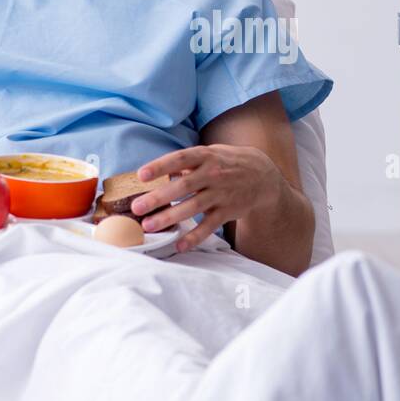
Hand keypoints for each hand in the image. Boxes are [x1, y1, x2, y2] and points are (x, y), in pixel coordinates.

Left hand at [130, 144, 286, 252]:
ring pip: (193, 207)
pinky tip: (179, 245)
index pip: (180, 159)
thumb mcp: (209, 154)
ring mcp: (221, 194)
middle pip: (183, 186)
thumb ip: (185, 164)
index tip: (141, 176)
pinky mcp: (227, 211)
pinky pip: (209, 226)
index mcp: (205, 156)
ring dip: (170, 218)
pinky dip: (195, 237)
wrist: (262, 176)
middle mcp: (213, 174)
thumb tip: (158, 172)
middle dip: (159, 197)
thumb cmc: (226, 163)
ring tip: (149, 225)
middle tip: (137, 207)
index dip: (160, 166)